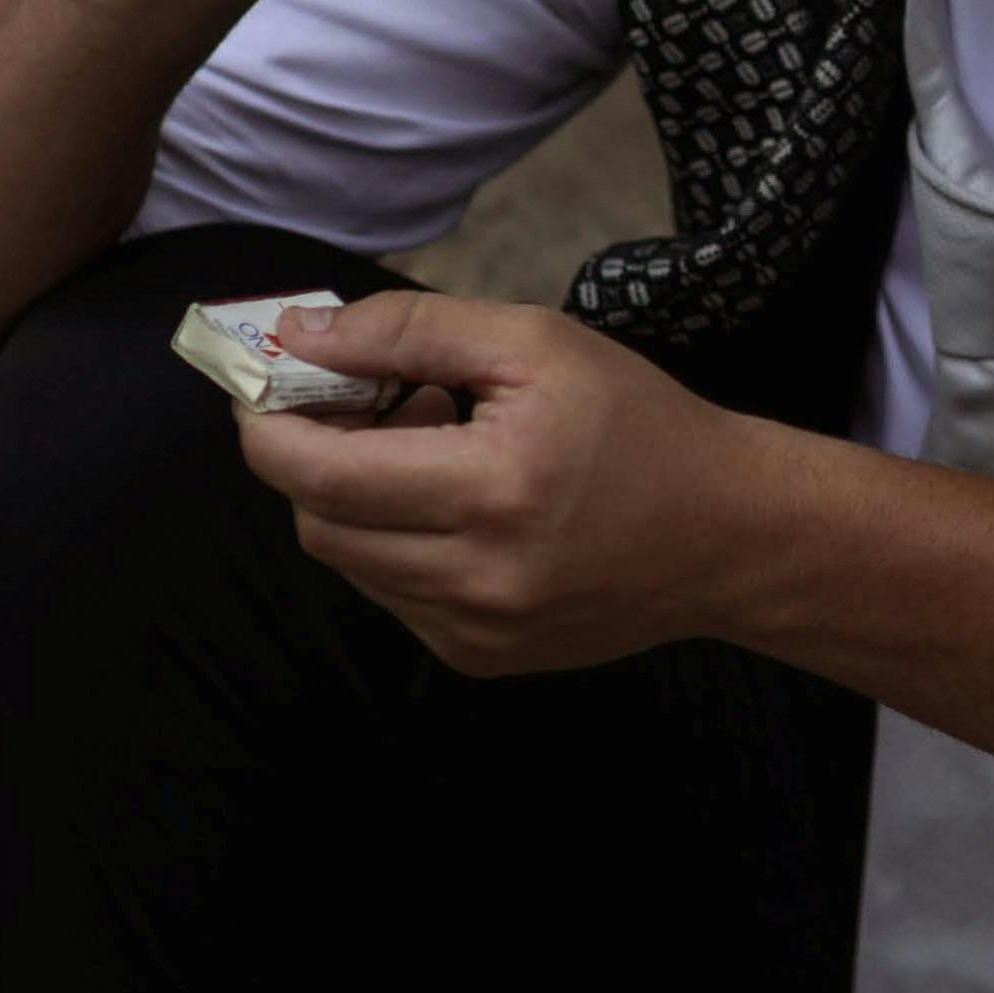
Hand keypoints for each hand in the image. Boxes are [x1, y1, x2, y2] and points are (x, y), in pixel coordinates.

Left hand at [232, 293, 783, 673]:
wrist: (728, 533)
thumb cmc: (639, 422)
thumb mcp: (536, 344)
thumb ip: (410, 331)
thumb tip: (301, 337)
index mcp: (491, 491)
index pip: (320, 474)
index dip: (270, 428)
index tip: (265, 385)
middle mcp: (475, 580)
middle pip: (319, 524)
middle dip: (315, 459)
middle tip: (362, 405)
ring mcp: (475, 634)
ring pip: (352, 565)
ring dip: (359, 503)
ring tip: (431, 454)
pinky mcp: (481, 660)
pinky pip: (396, 598)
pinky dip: (399, 546)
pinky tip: (459, 510)